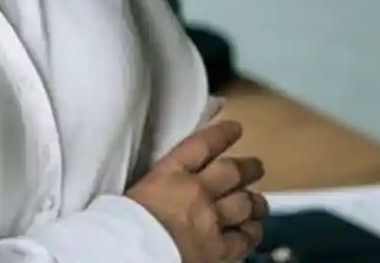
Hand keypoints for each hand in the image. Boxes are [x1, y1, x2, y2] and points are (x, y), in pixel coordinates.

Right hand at [126, 120, 269, 262]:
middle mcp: (197, 192)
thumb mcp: (134, 190)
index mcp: (170, 173)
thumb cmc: (120, 223)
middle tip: (256, 166)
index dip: (222, 134)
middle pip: (232, 172)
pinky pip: (245, 238)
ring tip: (259, 201)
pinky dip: (252, 232)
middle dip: (248, 168)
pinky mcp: (219, 249)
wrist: (130, 252)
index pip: (202, 145)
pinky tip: (255, 230)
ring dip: (255, 202)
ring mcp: (212, 220)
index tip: (235, 128)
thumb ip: (155, 183)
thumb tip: (158, 181)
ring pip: (245, 204)